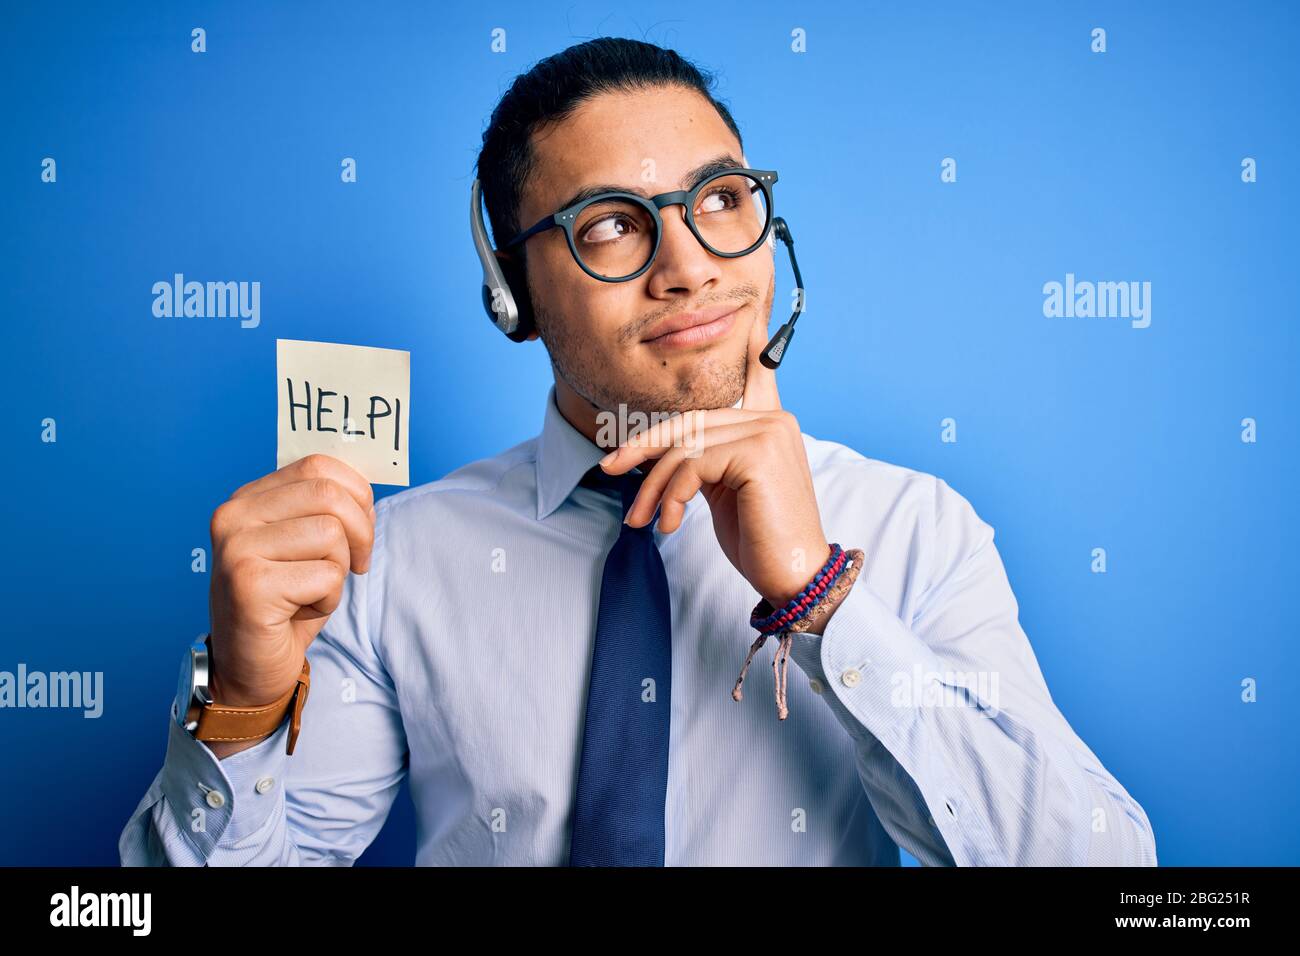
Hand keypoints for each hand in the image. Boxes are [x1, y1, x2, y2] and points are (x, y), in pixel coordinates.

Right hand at [207, 454, 375, 709]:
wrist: (249, 667)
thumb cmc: (286, 604)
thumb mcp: (304, 546)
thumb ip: (323, 510)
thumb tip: (364, 489)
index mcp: (247, 499)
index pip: (318, 465)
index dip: (356, 494)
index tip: (360, 529)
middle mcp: (233, 516)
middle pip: (330, 495)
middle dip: (361, 532)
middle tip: (356, 565)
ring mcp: (236, 549)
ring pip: (331, 535)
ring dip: (338, 572)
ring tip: (311, 592)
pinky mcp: (249, 584)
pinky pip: (325, 576)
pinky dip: (328, 599)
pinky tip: (299, 612)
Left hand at [600, 310, 829, 606]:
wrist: (794, 578)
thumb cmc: (759, 539)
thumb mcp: (724, 490)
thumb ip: (704, 458)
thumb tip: (665, 448)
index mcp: (768, 423)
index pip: (724, 396)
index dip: (739, 354)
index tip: (750, 318)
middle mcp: (773, 419)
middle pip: (689, 421)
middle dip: (643, 448)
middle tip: (609, 469)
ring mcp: (768, 432)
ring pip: (684, 446)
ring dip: (652, 487)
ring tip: (642, 520)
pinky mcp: (757, 453)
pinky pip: (691, 465)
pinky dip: (670, 495)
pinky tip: (670, 524)